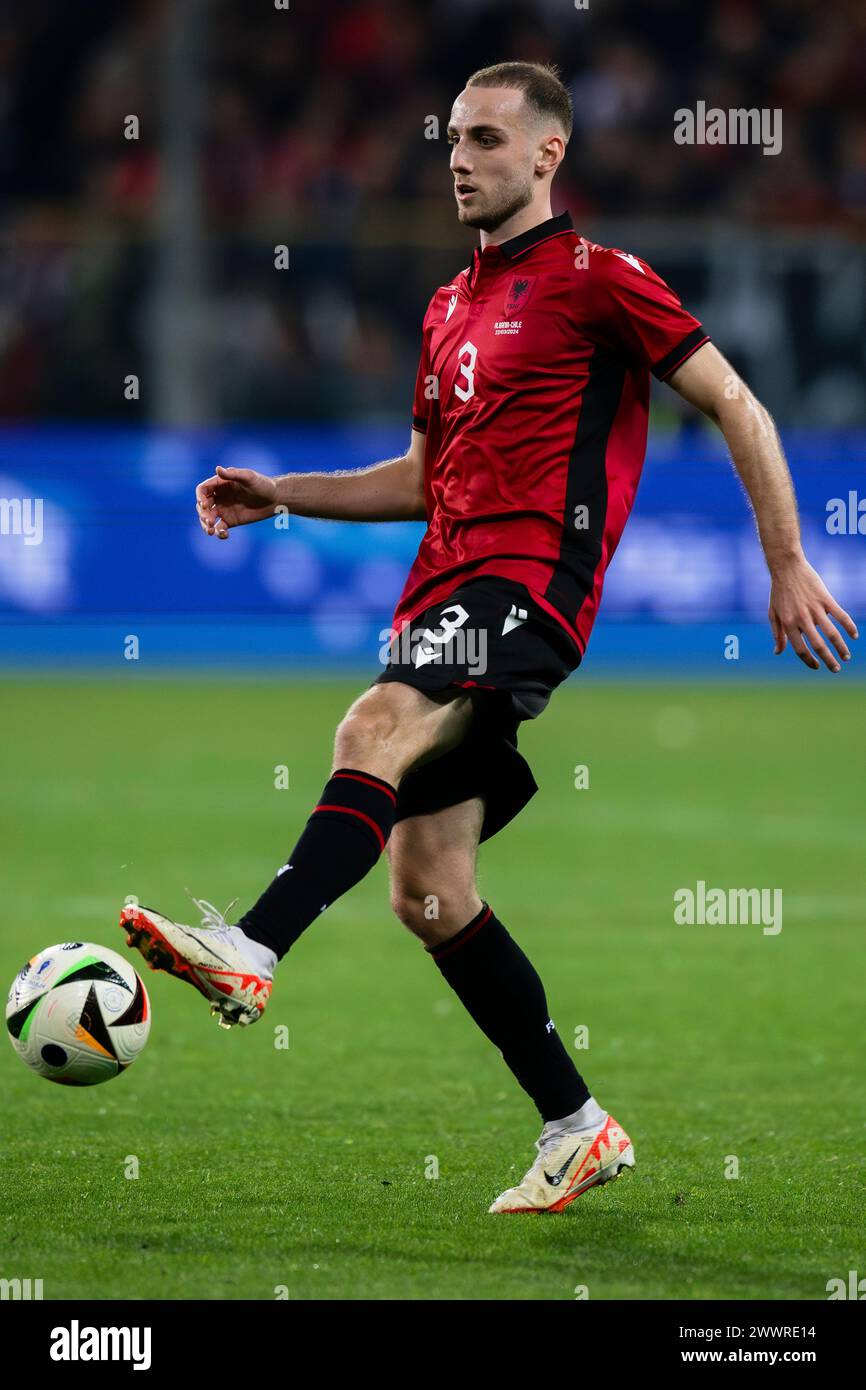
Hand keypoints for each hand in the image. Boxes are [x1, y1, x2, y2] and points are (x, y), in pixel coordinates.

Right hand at [195, 466, 277, 538]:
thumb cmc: (262, 484)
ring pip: (208, 518)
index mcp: (220, 484)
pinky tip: (224, 534)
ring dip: (206, 526)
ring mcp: (223, 509)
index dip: (200, 497)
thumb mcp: (248, 477)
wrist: (275, 499)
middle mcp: (219, 497)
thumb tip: (217, 469)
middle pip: (202, 506)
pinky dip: (219, 533)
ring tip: (211, 531)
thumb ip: (232, 474)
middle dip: (202, 514)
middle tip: (209, 521)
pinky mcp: (230, 521)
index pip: (203, 490)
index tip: (204, 505)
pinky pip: (219, 528)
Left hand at [768, 556, 857, 671]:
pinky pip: (841, 615)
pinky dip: (849, 626)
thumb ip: (777, 634)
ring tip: (846, 657)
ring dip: (841, 648)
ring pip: (832, 634)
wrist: (787, 567)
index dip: (809, 660)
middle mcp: (802, 618)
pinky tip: (855, 636)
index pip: (800, 649)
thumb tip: (778, 652)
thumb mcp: (773, 614)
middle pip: (818, 645)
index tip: (816, 666)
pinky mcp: (825, 599)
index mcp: (788, 623)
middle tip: (836, 669)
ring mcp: (815, 608)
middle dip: (828, 660)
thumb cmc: (779, 592)